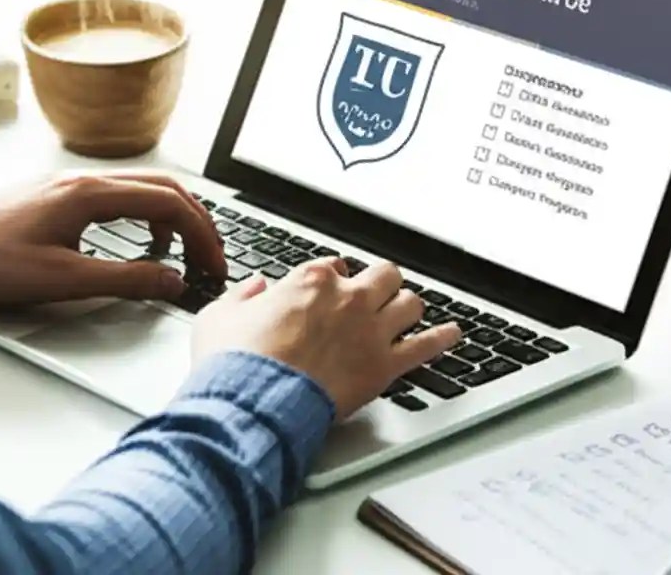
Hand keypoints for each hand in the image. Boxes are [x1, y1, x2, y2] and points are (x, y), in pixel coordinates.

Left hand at [0, 171, 226, 305]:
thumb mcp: (63, 280)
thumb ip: (125, 280)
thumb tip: (170, 282)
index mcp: (88, 194)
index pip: (169, 202)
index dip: (202, 233)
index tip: (214, 262)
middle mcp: (80, 181)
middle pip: (161, 187)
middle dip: (195, 220)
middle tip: (210, 255)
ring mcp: (64, 186)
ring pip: (138, 189)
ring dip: (169, 217)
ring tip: (179, 253)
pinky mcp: (51, 199)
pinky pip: (114, 197)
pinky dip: (140, 216)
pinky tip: (134, 243)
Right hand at [192, 257, 462, 418]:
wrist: (253, 402)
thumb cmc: (234, 363)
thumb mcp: (218, 316)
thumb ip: (240, 297)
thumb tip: (254, 289)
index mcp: (309, 281)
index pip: (336, 266)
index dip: (336, 278)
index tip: (333, 288)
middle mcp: (347, 299)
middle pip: (383, 275)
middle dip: (381, 283)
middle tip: (377, 294)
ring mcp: (370, 331)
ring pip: (410, 303)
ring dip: (408, 307)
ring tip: (409, 312)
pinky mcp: (384, 366)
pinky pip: (426, 346)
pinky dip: (442, 339)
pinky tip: (452, 335)